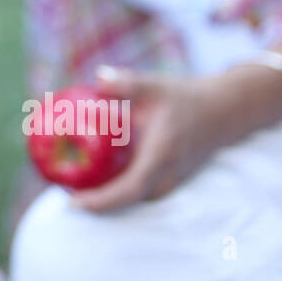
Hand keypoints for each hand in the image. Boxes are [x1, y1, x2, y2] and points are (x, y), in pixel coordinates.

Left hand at [68, 66, 226, 212]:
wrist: (223, 111)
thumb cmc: (185, 98)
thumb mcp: (155, 86)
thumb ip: (126, 82)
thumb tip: (97, 77)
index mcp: (160, 157)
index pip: (128, 190)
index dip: (99, 201)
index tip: (71, 203)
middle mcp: (165, 176)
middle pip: (125, 201)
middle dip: (92, 202)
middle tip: (59, 189)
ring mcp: (169, 182)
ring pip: (131, 199)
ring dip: (102, 197)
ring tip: (69, 185)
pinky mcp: (168, 181)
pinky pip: (138, 191)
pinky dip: (115, 189)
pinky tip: (93, 176)